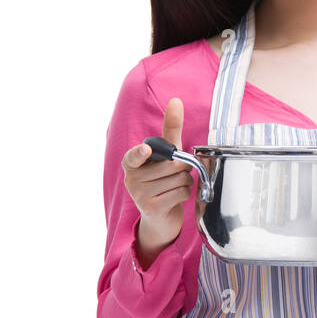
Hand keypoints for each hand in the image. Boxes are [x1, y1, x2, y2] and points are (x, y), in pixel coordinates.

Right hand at [122, 96, 192, 252]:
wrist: (160, 217)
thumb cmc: (163, 179)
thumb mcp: (167, 153)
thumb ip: (170, 128)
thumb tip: (175, 100)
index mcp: (131, 162)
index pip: (134, 155)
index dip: (141, 153)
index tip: (146, 150)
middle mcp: (131, 178)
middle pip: (173, 165)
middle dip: (183, 168)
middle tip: (173, 176)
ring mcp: (139, 195)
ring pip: (180, 178)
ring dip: (185, 182)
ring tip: (173, 187)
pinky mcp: (151, 208)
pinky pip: (181, 193)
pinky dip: (185, 194)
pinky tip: (174, 198)